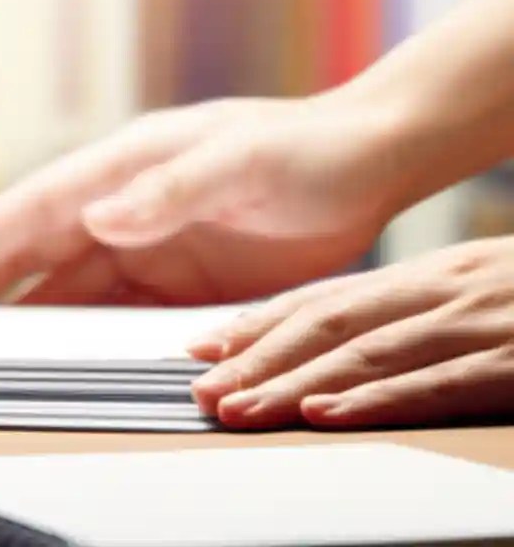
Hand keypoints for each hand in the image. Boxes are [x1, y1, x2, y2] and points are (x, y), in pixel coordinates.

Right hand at [0, 95, 411, 305]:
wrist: (363, 164)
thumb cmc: (304, 150)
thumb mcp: (242, 161)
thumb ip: (170, 189)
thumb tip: (99, 218)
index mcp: (124, 167)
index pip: (34, 209)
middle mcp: (122, 207)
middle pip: (31, 253)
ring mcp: (144, 245)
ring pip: (62, 288)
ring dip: (12, 315)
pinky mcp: (173, 281)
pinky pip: (109, 313)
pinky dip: (71, 335)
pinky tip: (42, 358)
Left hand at [188, 237, 513, 428]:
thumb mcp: (487, 288)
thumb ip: (423, 311)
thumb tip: (357, 340)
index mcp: (433, 274)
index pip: (327, 298)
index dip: (261, 323)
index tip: (207, 347)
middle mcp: (444, 289)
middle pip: (329, 323)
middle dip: (257, 358)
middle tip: (203, 387)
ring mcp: (476, 323)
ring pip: (364, 352)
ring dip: (292, 382)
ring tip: (239, 407)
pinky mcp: (513, 361)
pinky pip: (434, 383)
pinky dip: (372, 399)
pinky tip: (321, 413)